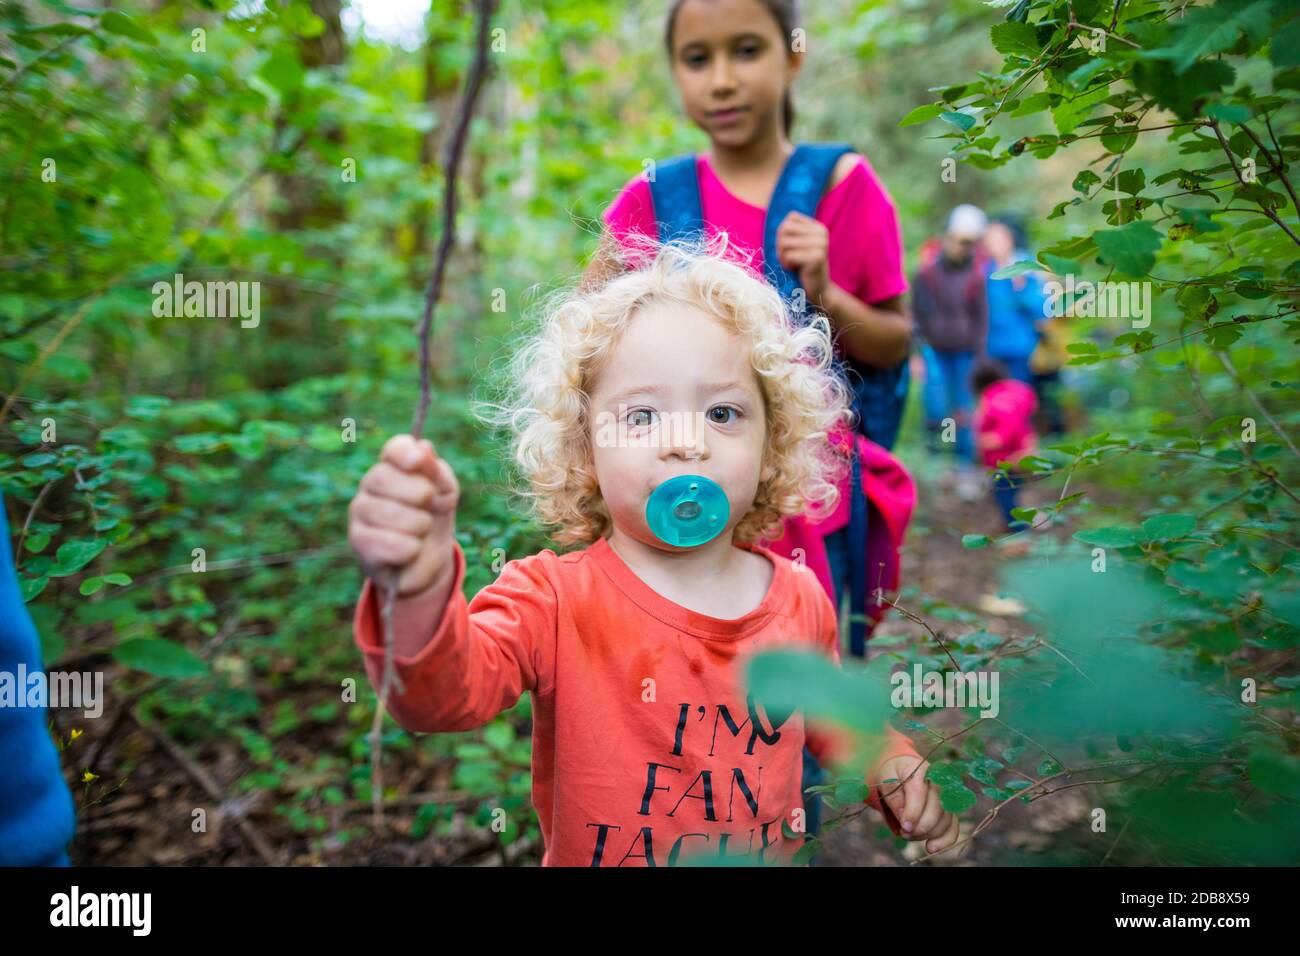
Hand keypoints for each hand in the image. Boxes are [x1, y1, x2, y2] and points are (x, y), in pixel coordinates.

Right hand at [348, 435, 459, 598]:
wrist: (427, 560)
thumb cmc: (433, 520)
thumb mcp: (446, 494)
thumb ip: (438, 473)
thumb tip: (423, 448)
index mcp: (393, 467)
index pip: (394, 449)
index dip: (405, 453)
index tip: (418, 461)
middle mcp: (370, 485)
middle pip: (384, 477)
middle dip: (419, 494)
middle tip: (430, 507)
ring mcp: (360, 512)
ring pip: (390, 513)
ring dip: (419, 526)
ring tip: (420, 532)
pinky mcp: (358, 541)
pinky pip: (390, 542)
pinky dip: (411, 550)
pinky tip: (409, 551)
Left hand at [775, 210, 830, 307]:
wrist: (818, 289)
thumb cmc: (803, 266)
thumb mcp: (797, 245)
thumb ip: (789, 231)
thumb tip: (774, 216)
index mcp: (818, 227)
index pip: (791, 217)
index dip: (783, 232)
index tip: (790, 247)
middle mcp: (822, 233)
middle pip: (785, 229)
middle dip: (779, 245)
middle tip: (786, 257)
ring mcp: (821, 245)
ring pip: (784, 242)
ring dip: (782, 256)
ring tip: (790, 264)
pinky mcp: (817, 257)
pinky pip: (788, 256)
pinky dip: (786, 264)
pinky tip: (795, 269)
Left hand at [874, 754, 960, 854]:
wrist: (903, 773)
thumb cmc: (894, 776)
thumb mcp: (886, 780)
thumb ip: (893, 795)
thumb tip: (903, 815)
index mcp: (920, 770)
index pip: (920, 793)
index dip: (913, 812)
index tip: (904, 826)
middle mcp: (939, 782)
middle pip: (936, 809)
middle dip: (919, 826)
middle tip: (903, 832)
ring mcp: (947, 797)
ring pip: (945, 821)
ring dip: (926, 834)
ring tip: (908, 834)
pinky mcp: (950, 811)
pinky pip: (953, 828)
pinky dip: (944, 841)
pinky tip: (930, 848)